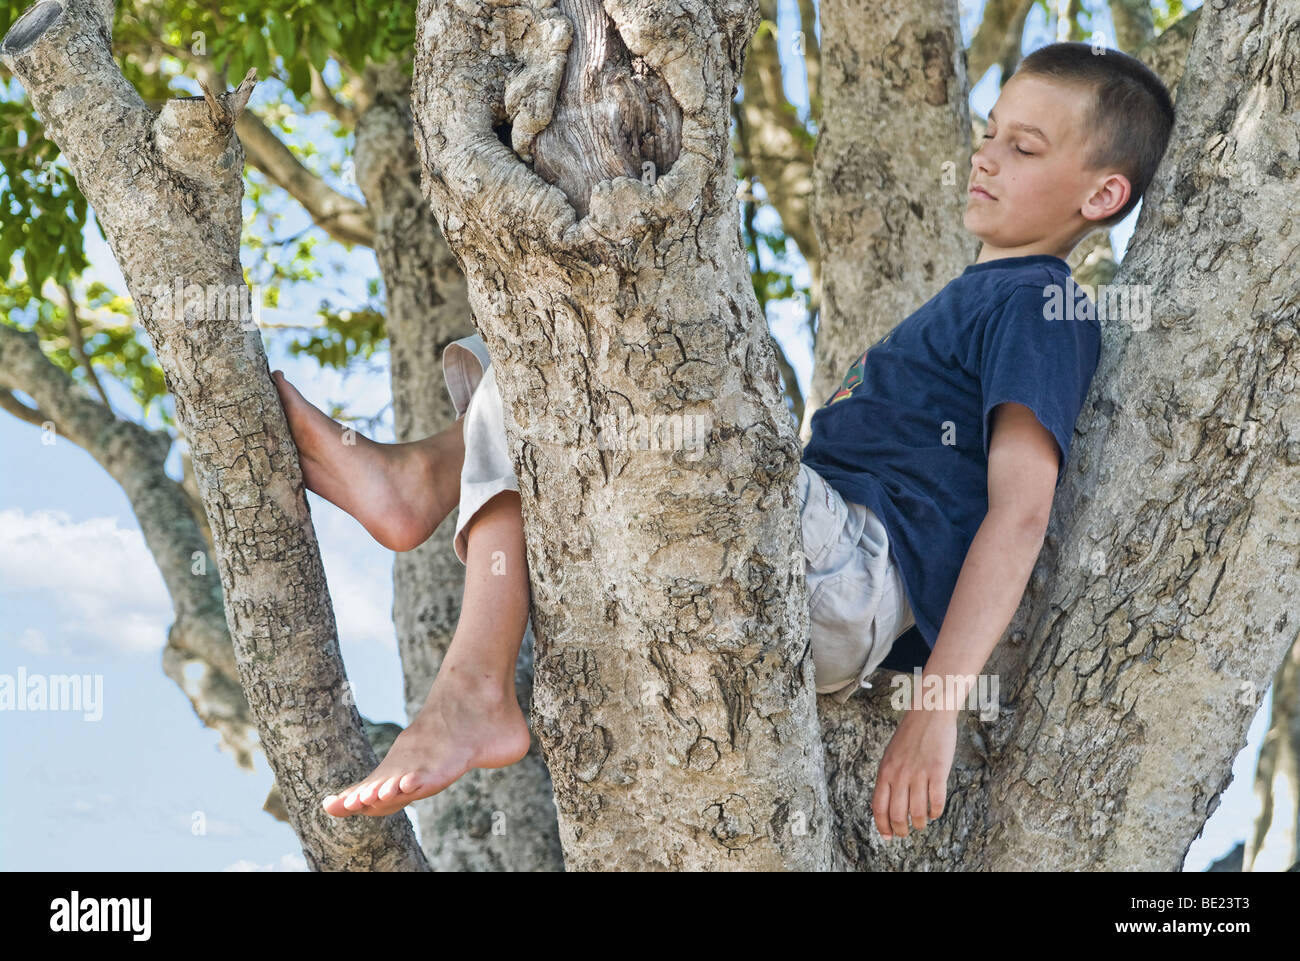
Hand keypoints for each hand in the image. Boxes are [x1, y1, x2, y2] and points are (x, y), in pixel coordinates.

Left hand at [871, 708, 957, 840]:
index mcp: (885, 772)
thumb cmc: (910, 735)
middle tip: (905, 833)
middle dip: (900, 830)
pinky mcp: (938, 772)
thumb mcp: (890, 756)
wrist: (929, 713)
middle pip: (897, 814)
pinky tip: (935, 813)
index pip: (879, 807)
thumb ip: (888, 778)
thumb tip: (887, 804)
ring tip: (921, 823)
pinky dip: (936, 813)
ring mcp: (919, 774)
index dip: (882, 826)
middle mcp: (899, 775)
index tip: (887, 836)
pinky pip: (936, 802)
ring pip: (917, 813)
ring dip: (919, 823)